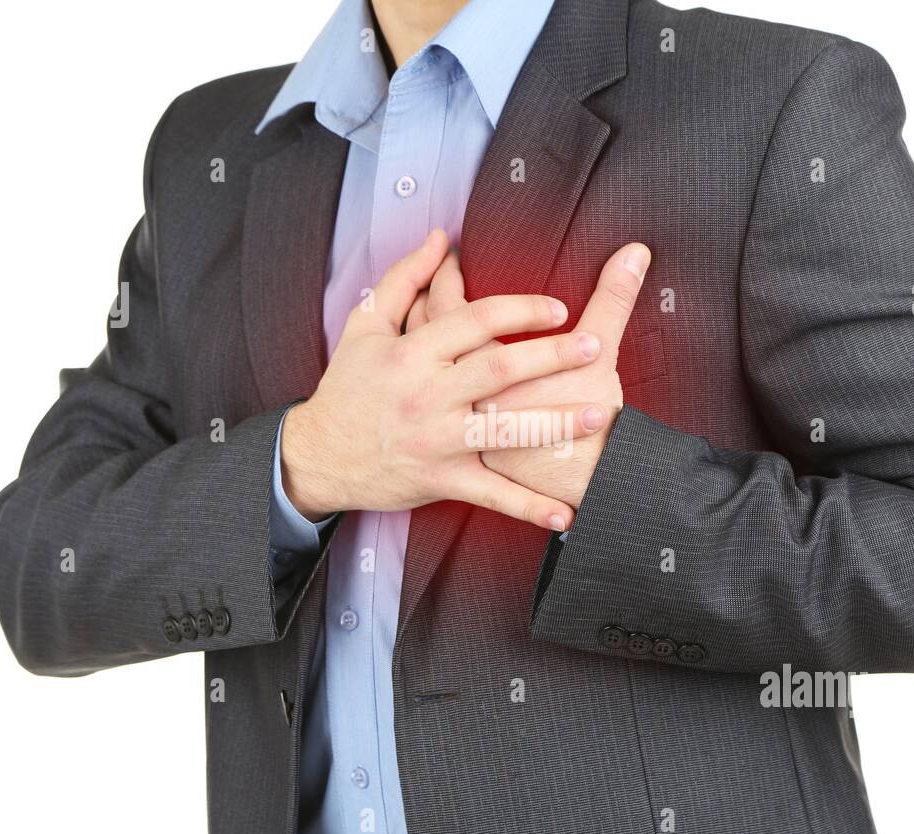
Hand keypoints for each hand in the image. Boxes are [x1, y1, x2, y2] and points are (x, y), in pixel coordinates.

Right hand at [280, 230, 608, 530]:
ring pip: (504, 431)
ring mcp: (436, 440)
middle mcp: (427, 394)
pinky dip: (528, 507)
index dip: (520, 310)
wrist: (316, 456)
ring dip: (555, 424)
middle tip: (595, 347)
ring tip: (598, 415)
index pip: (475, 321)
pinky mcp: (440, 479)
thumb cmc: (346, 387)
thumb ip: (405, 279)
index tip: (558, 309)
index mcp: (412, 352)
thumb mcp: (365, 326)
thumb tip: (441, 238)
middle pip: (498, 369)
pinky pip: (492, 495)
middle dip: (551, 357)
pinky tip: (566, 514)